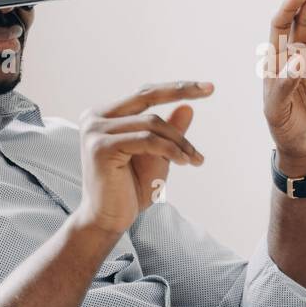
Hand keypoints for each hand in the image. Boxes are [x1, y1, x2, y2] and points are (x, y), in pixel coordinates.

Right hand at [74, 81, 212, 235]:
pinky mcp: (101, 147)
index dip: (175, 88)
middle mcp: (95, 117)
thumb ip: (169, 132)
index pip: (144, 94)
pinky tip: (184, 162)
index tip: (207, 86)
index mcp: (104, 114)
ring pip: (152, 123)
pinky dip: (170, 149)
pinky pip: (147, 140)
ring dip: (180, 141)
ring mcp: (95, 130)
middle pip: (146, 96)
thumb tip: (188, 107)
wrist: (108, 220)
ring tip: (194, 159)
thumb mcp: (157, 156)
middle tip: (210, 89)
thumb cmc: (131, 189)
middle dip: (181, 91)